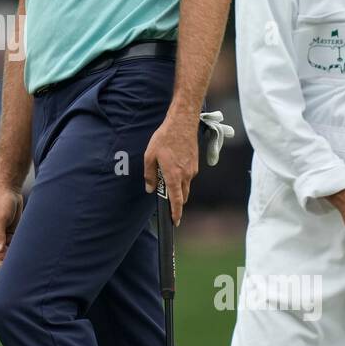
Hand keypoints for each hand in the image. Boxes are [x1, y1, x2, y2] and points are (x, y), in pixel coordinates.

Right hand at [0, 185, 23, 267]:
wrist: (9, 190)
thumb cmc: (0, 201)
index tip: (3, 264)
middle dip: (3, 260)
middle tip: (15, 261)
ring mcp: (0, 237)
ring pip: (4, 253)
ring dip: (11, 255)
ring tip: (21, 254)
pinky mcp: (9, 234)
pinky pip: (12, 246)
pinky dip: (17, 249)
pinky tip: (24, 248)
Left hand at [143, 106, 199, 225]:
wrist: (182, 123)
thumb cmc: (164, 139)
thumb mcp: (149, 156)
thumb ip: (149, 175)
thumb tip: (150, 188)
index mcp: (174, 176)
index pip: (176, 201)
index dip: (176, 213)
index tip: (175, 222)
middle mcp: (186, 176)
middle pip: (183, 196)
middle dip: (176, 201)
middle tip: (166, 198)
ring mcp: (192, 170)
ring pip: (186, 186)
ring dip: (178, 187)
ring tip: (167, 176)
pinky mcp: (195, 164)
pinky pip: (189, 176)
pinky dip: (182, 177)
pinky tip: (173, 166)